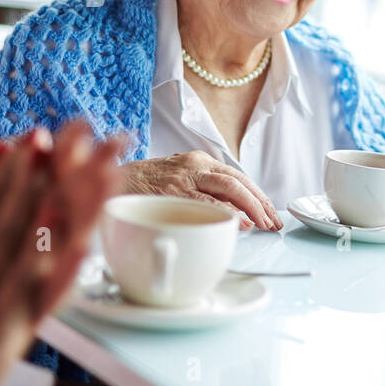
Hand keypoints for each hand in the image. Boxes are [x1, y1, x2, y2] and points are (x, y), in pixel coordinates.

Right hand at [120, 150, 279, 230]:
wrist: (110, 180)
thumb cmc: (147, 187)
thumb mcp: (180, 182)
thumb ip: (205, 193)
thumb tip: (236, 214)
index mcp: (200, 161)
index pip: (239, 177)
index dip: (259, 196)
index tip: (272, 213)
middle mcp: (195, 165)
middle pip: (240, 181)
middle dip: (262, 203)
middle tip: (274, 222)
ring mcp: (184, 177)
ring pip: (230, 188)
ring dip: (252, 208)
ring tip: (264, 224)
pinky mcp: (171, 192)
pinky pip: (206, 202)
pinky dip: (227, 212)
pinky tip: (240, 223)